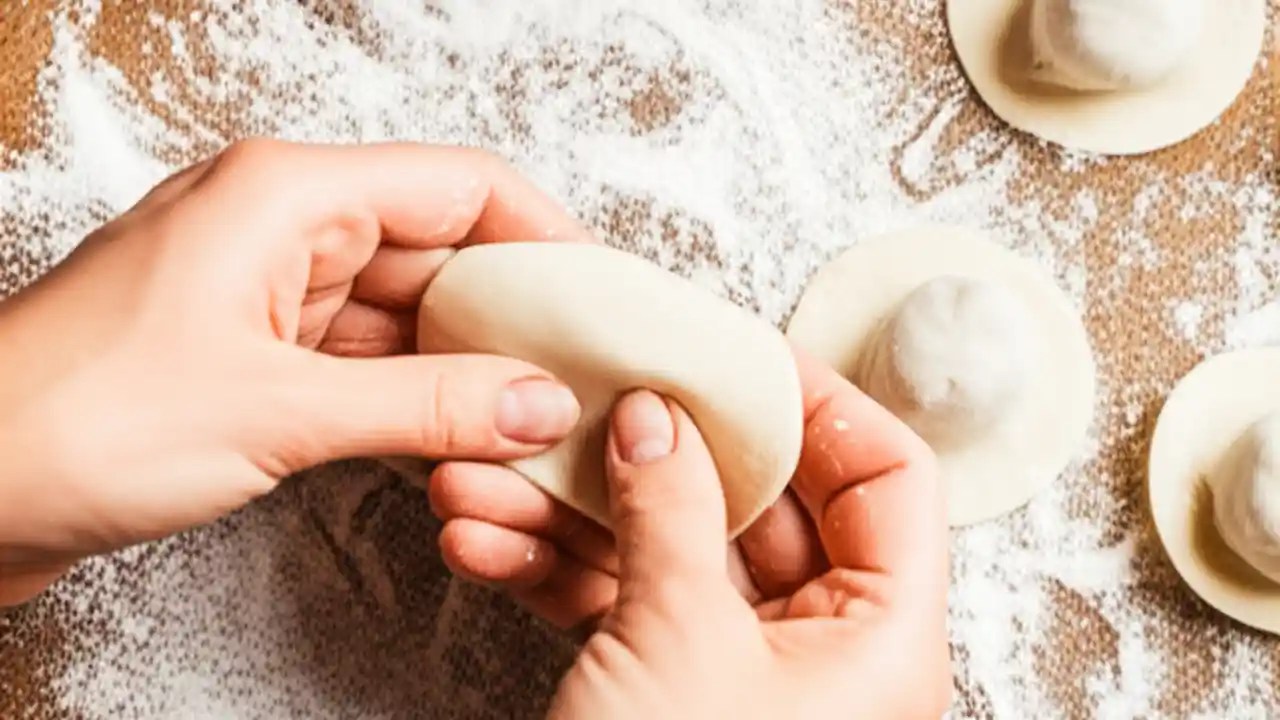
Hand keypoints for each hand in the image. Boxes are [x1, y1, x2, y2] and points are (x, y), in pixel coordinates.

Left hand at [0, 140, 588, 604]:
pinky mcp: (248, 351)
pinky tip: (459, 437)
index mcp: (285, 193)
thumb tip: (537, 401)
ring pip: (402, 312)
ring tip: (536, 416)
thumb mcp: (280, 411)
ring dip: (464, 365)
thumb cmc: (70, 420)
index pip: (459, 185)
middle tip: (584, 372)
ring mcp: (263, 290)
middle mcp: (279, 226)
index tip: (603, 294)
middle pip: (438, 249)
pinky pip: (360, 361)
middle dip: (513, 313)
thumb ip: (426, 407)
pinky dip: (411, 398)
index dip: (544, 235)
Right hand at [429, 352, 951, 717]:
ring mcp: (737, 671)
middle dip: (653, 452)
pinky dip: (553, 570)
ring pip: (667, 553)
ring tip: (486, 473)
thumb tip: (659, 417)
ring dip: (570, 512)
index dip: (821, 406)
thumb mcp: (678, 642)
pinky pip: (621, 605)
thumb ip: (670, 513)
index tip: (739, 357)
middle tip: (597, 394)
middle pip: (756, 507)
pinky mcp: (666, 692)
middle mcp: (821, 650)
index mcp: (883, 636)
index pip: (888, 478)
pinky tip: (483, 536)